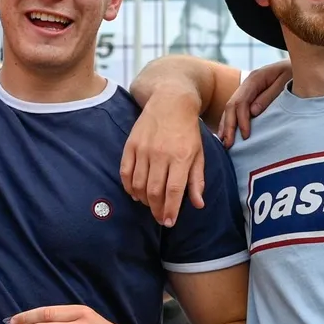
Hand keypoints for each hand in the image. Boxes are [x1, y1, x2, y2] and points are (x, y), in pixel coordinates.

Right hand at [121, 88, 206, 226]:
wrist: (170, 101)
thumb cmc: (188, 130)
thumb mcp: (198, 154)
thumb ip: (196, 180)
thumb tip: (197, 204)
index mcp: (181, 157)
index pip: (173, 191)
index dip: (170, 210)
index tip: (168, 222)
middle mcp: (161, 154)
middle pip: (154, 191)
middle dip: (156, 209)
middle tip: (159, 217)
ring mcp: (144, 149)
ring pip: (138, 184)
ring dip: (143, 199)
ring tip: (149, 204)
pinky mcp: (131, 145)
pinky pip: (125, 172)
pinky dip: (128, 186)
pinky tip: (135, 193)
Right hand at [217, 59, 292, 145]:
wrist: (302, 64)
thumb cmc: (295, 74)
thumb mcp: (285, 83)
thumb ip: (269, 96)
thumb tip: (253, 112)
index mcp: (255, 79)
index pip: (241, 102)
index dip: (241, 120)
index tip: (245, 136)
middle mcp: (247, 84)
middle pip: (231, 106)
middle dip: (229, 126)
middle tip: (228, 145)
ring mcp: (247, 90)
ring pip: (230, 109)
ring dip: (226, 126)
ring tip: (224, 143)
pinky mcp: (250, 97)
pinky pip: (236, 110)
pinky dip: (231, 122)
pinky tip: (227, 134)